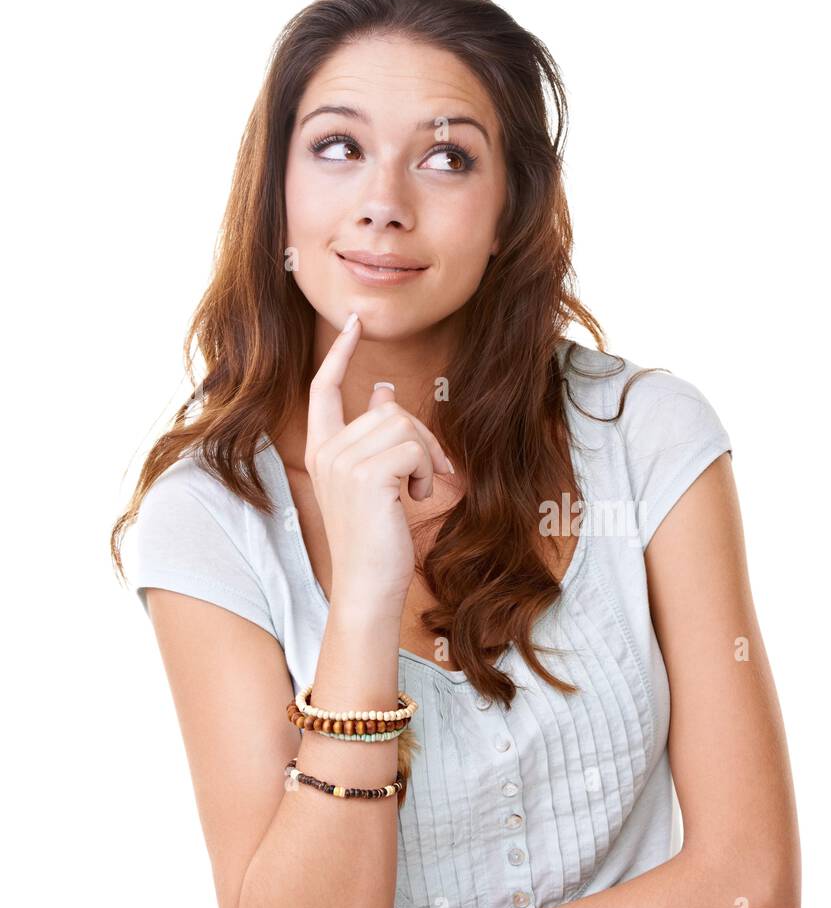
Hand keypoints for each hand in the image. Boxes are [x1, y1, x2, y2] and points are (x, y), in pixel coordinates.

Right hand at [306, 312, 453, 603]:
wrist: (368, 585)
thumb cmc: (376, 538)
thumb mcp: (375, 481)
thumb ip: (375, 435)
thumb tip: (385, 389)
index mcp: (321, 450)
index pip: (324, 388)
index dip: (339, 353)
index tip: (354, 322)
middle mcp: (326, 451)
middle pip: (387, 410)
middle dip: (421, 437)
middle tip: (431, 474)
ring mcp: (342, 462)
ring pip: (404, 427)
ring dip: (425, 458)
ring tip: (416, 492)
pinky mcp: (366, 476)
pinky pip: (413, 448)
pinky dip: (426, 473)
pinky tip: (416, 499)